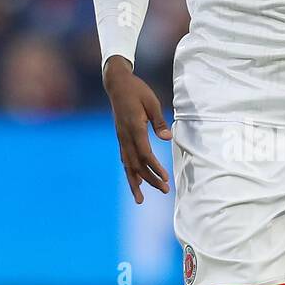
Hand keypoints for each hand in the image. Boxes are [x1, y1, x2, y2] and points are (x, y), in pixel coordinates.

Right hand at [103, 56, 171, 203]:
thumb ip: (159, 121)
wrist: (117, 84)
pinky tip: (135, 182)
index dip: (155, 168)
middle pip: (136, 164)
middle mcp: (125, 136)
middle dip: (149, 179)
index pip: (145, 153)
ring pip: (127, 165)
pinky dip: (129, 173)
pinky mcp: (120, 138)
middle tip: (164, 190)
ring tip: (140, 200)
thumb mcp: (152, 102)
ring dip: (135, 183)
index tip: (165, 178)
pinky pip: (124, 159)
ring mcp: (121, 138)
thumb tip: (167, 138)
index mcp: (134, 127)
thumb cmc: (137, 90)